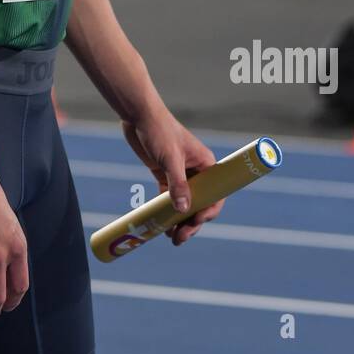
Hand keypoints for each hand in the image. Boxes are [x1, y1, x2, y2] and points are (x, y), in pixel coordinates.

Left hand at [121, 106, 224, 245]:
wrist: (138, 115)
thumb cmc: (159, 130)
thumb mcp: (170, 158)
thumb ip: (177, 184)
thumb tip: (183, 210)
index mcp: (206, 164)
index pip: (215, 195)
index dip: (208, 212)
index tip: (196, 222)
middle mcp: (197, 171)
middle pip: (200, 203)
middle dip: (192, 223)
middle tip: (180, 238)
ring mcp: (181, 174)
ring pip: (185, 204)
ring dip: (180, 221)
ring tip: (171, 238)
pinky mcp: (165, 174)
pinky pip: (169, 198)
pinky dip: (167, 212)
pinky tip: (162, 225)